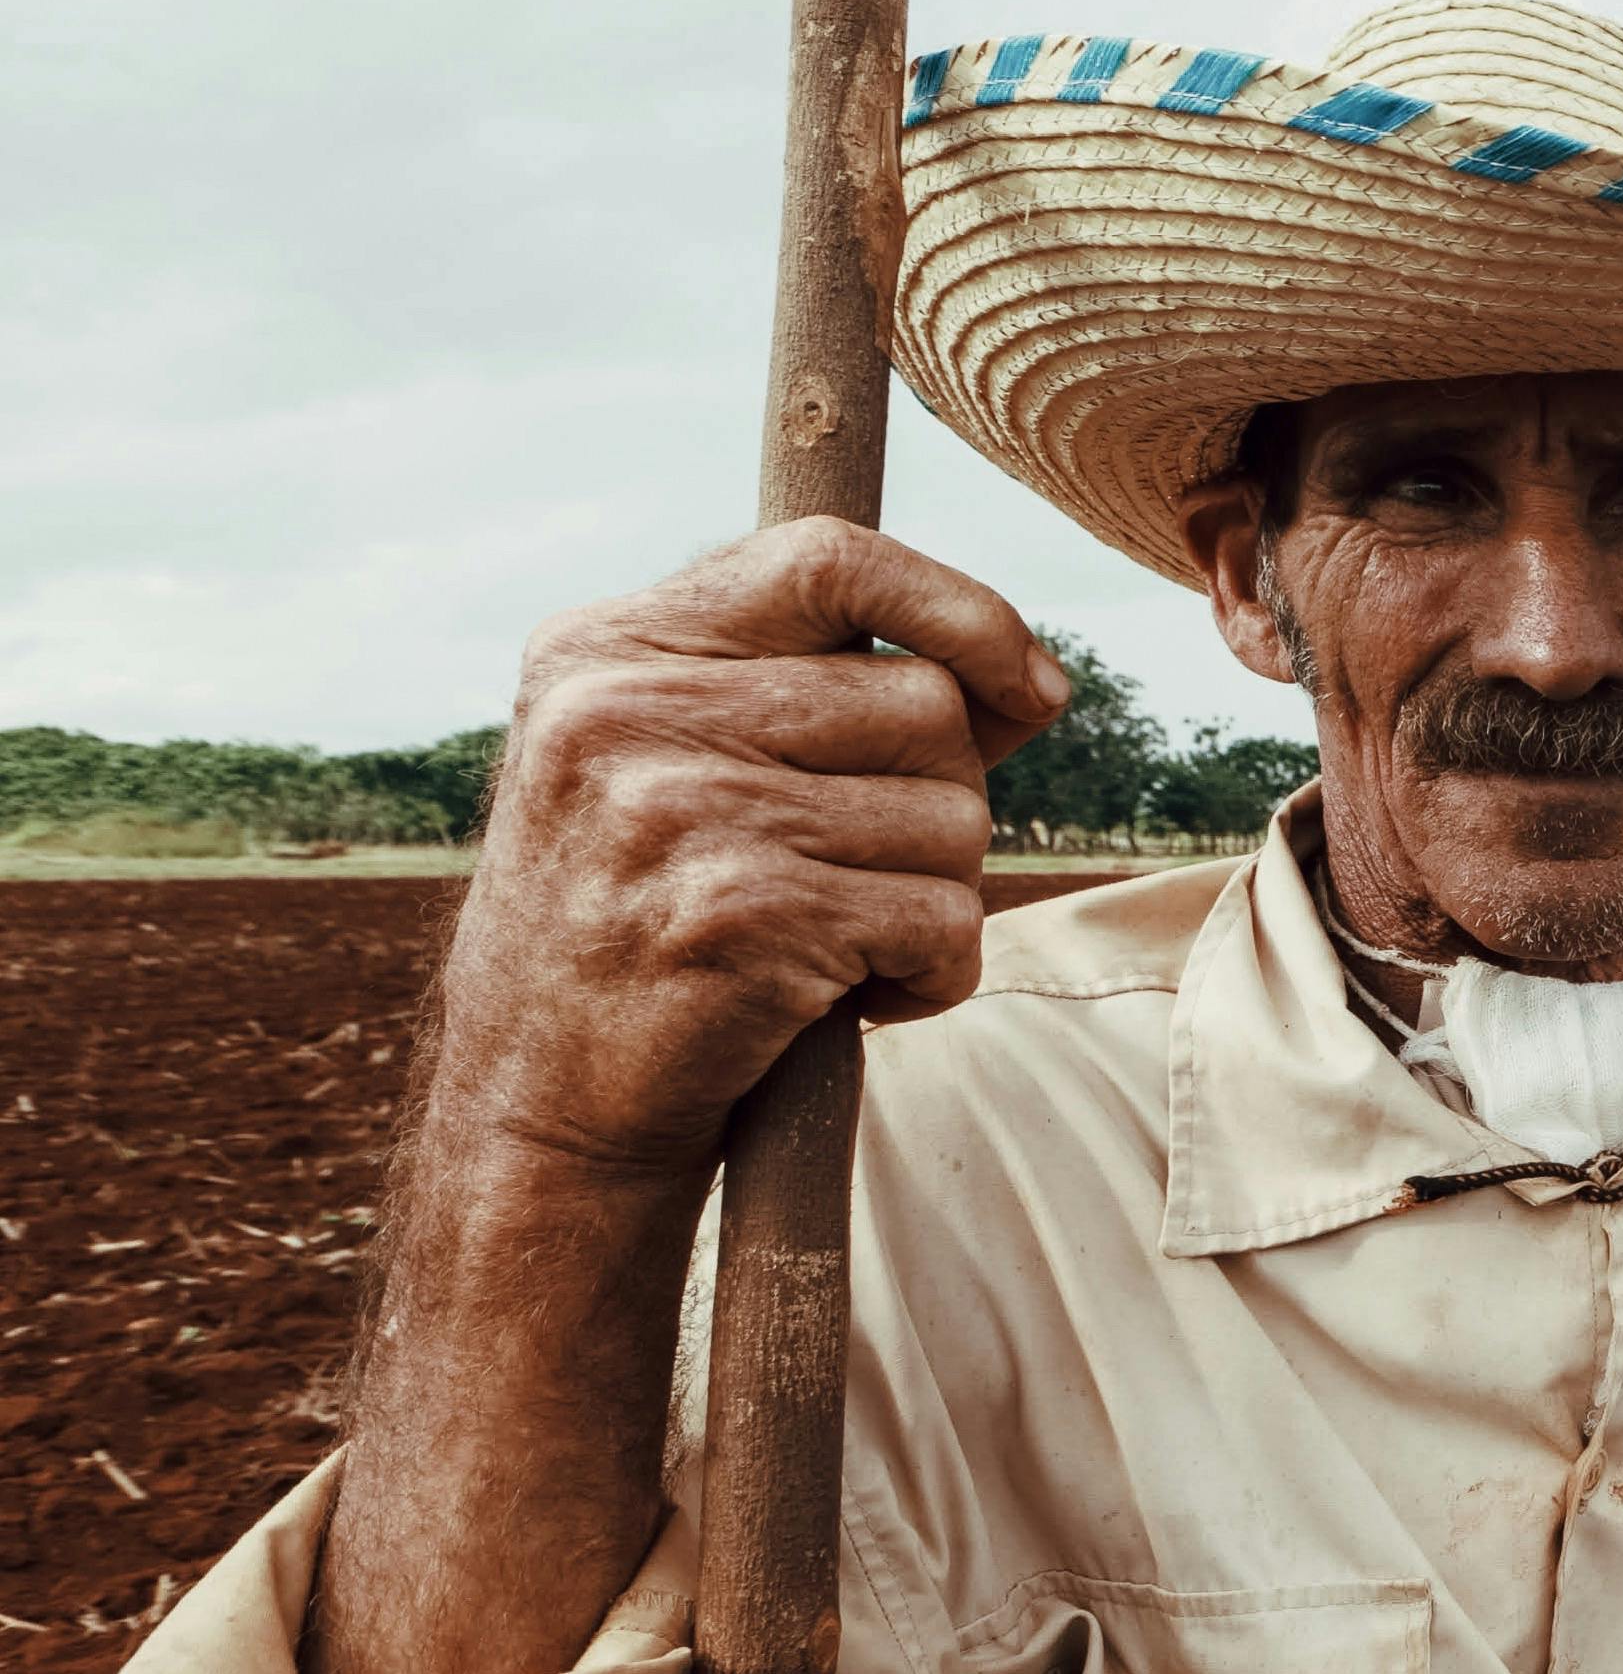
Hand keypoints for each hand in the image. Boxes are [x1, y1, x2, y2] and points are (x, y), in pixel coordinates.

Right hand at [304, 522, 1059, 1673]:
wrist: (536, 1114)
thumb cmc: (645, 930)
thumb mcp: (680, 770)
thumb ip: (825, 694)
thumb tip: (1035, 682)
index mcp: (604, 648)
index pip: (830, 558)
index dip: (964, 609)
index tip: (1031, 685)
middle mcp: (620, 712)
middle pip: (923, 705)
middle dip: (940, 804)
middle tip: (858, 876)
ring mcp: (668, 811)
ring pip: (950, 817)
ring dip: (932, 898)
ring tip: (833, 942)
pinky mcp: (730, 917)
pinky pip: (939, 920)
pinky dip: (929, 976)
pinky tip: (845, 999)